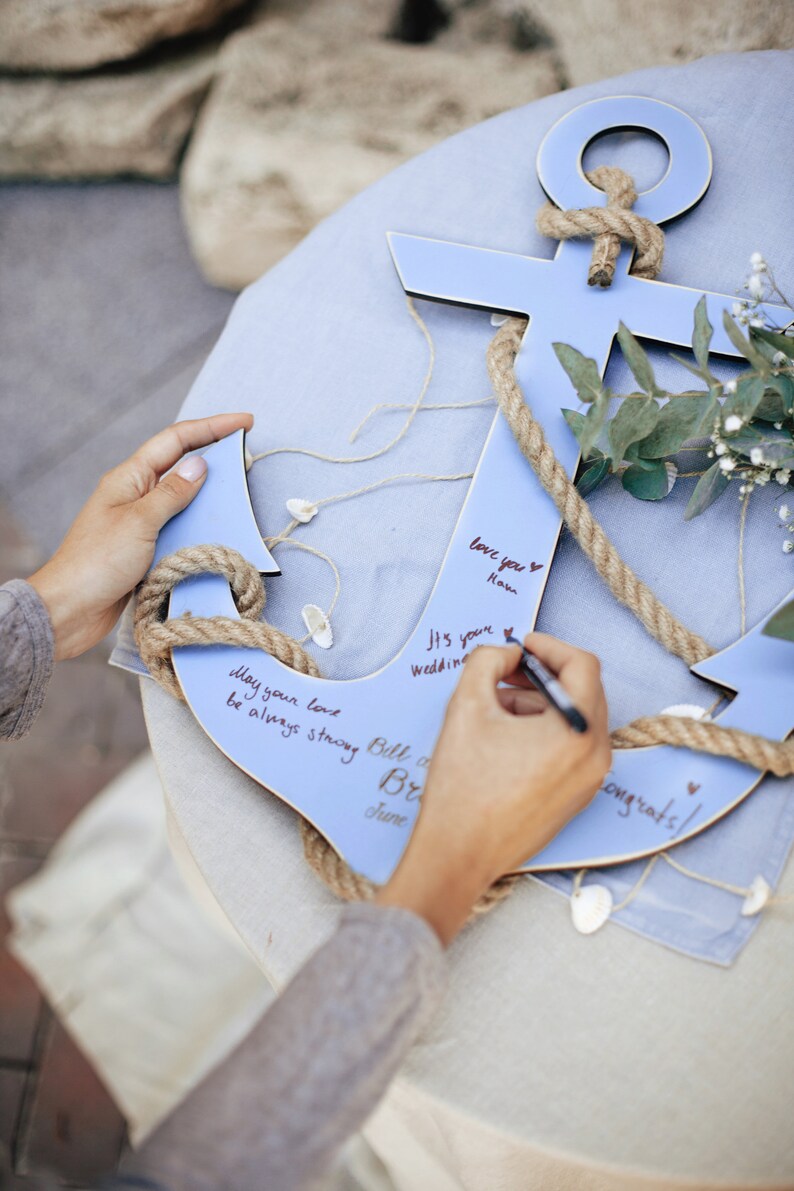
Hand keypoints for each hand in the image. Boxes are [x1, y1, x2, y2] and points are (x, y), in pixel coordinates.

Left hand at [29, 413, 252, 659]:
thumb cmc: (96, 563)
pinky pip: (179, 527)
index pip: (176, 441)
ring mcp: (140, 522)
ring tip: (241, 494)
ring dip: (211, 495)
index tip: (246, 422)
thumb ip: (172, 493)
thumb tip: (199, 464)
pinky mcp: (145, 548)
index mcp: (129, 478)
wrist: (70, 610)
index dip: (212, 427)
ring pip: (183, 499)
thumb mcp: (140, 522)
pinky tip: (220, 531)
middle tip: (249, 456)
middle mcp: (135, 495)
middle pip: (181, 465)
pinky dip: (200, 526)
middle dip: (215, 457)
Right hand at [376, 634, 610, 943]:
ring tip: (497, 707)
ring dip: (541, 703)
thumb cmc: (464, 785)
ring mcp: (589, 782)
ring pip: (577, 720)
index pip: (582, 665)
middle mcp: (596, 757)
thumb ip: (487, 660)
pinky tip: (506, 737)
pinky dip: (546, 731)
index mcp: (578, 731)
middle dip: (545, 674)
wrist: (458, 854)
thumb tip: (506, 654)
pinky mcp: (576, 799)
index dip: (550, 646)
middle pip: (585, 691)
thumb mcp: (467, 705)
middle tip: (508, 670)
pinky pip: (572, 749)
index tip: (521, 645)